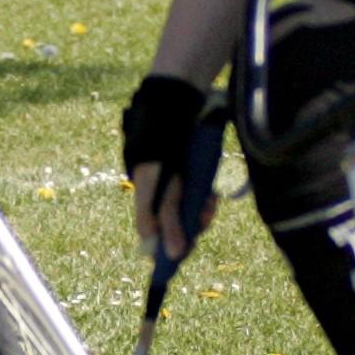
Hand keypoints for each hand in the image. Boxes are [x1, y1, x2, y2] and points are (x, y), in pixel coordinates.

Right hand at [121, 74, 204, 252]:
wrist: (175, 99)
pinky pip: (197, 192)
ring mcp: (174, 179)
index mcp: (143, 193)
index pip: (154, 230)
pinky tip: (211, 193)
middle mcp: (157, 189)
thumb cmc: (161, 140)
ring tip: (210, 202)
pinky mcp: (188, 169)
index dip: (167, 242)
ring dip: (201, 209)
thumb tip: (174, 254)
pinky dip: (204, 195)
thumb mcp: (164, 184)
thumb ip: (167, 217)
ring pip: (188, 207)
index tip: (181, 255)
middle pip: (174, 220)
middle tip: (206, 216)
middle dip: (190, 223)